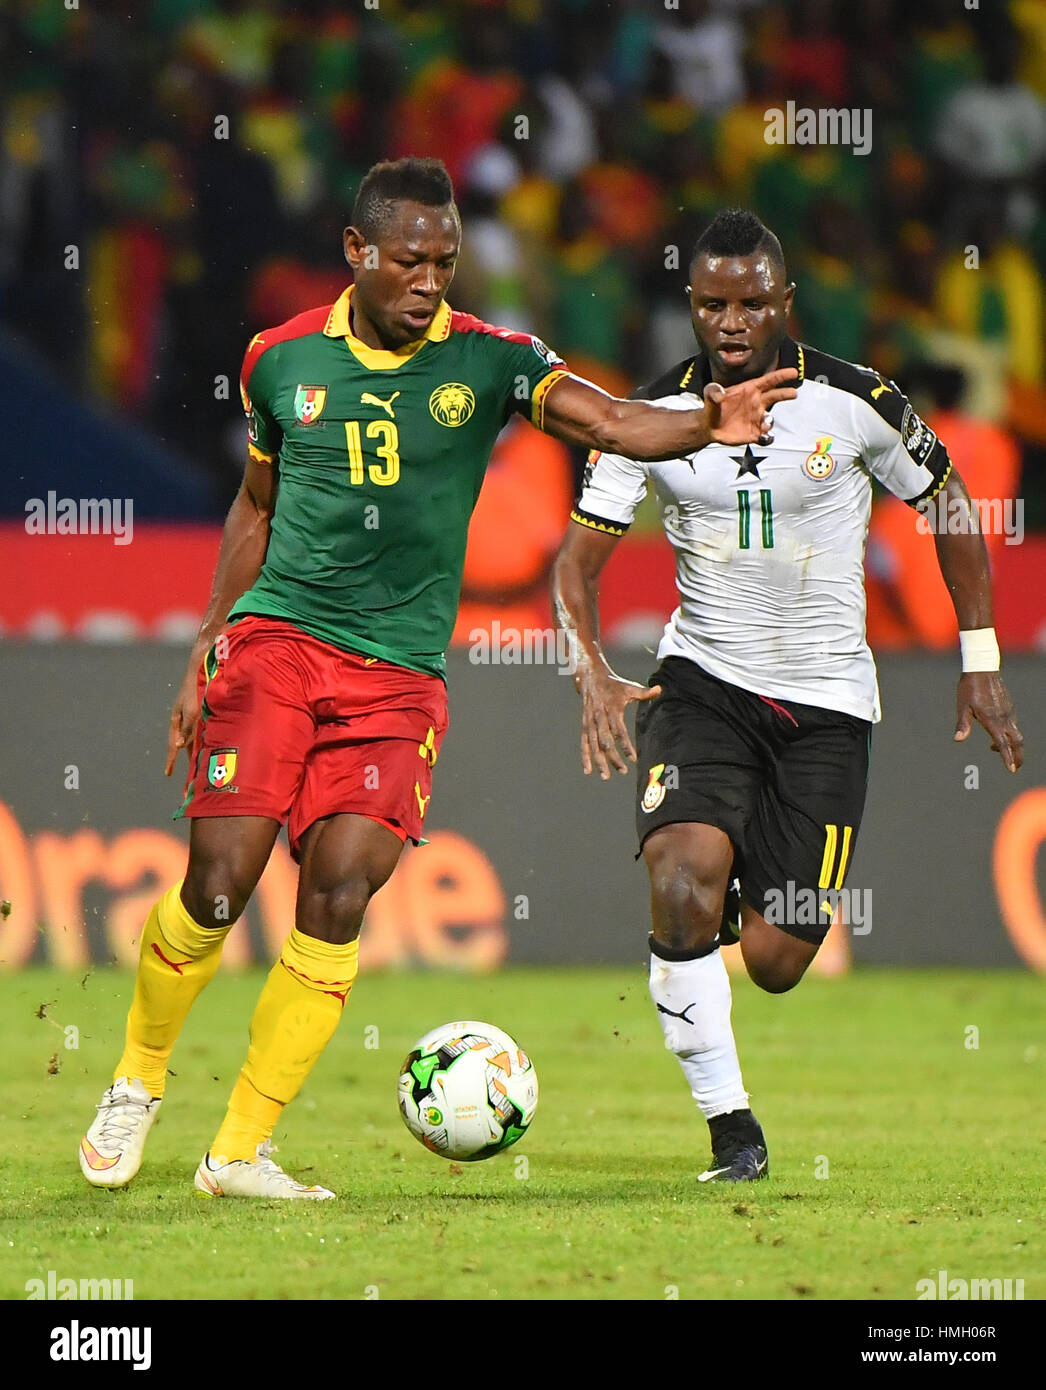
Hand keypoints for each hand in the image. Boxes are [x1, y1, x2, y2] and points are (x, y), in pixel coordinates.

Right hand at [165, 661, 203, 776]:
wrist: (201, 670)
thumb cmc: (195, 691)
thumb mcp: (191, 712)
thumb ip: (185, 729)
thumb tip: (177, 746)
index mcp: (176, 720)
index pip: (172, 744)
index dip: (171, 760)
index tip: (167, 774)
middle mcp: (182, 719)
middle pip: (182, 743)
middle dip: (184, 758)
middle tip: (190, 774)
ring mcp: (190, 715)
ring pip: (191, 737)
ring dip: (194, 749)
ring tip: (200, 764)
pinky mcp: (199, 711)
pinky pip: (199, 729)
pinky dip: (201, 739)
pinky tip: (208, 744)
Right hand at [575, 669, 661, 778]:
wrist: (590, 677)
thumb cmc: (613, 684)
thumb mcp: (629, 687)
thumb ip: (644, 692)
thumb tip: (659, 689)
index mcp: (612, 709)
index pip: (619, 731)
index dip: (626, 745)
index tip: (633, 758)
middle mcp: (599, 718)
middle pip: (605, 742)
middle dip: (613, 758)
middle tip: (623, 770)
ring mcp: (590, 723)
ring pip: (593, 746)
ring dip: (599, 762)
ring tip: (605, 776)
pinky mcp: (584, 726)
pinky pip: (584, 743)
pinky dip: (585, 757)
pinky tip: (588, 771)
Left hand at [704, 367, 798, 445]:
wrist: (709, 427)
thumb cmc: (712, 407)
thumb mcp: (709, 394)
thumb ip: (713, 391)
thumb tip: (719, 394)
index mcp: (749, 390)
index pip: (768, 381)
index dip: (781, 376)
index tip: (793, 372)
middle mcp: (756, 403)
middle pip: (775, 396)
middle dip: (785, 393)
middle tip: (793, 393)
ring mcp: (756, 418)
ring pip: (770, 419)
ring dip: (769, 421)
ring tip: (764, 423)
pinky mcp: (754, 433)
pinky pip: (766, 436)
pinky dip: (767, 437)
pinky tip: (763, 436)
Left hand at [954, 672, 1022, 771]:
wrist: (982, 668)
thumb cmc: (969, 688)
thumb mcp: (962, 707)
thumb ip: (962, 724)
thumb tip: (958, 739)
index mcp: (992, 720)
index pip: (1003, 744)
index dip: (1007, 757)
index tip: (1011, 769)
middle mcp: (1004, 718)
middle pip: (1017, 741)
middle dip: (1018, 756)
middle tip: (1015, 767)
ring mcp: (1008, 712)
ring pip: (1016, 733)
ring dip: (1012, 745)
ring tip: (998, 751)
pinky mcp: (1009, 707)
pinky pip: (1013, 724)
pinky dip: (1010, 734)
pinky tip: (999, 734)